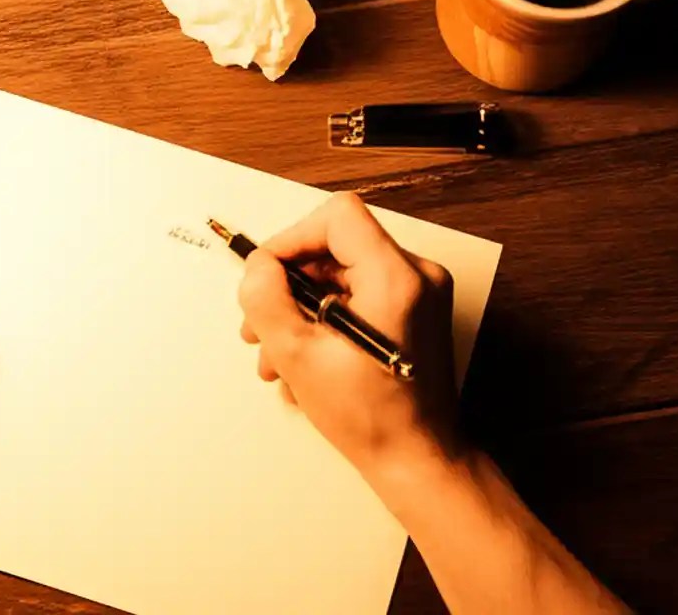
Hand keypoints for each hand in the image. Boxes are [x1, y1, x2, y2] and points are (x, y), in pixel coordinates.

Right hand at [237, 192, 460, 485]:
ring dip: (301, 311)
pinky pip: (358, 297)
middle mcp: (416, 277)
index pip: (337, 217)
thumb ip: (267, 300)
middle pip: (335, 248)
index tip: (267, 274)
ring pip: (342, 277)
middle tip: (259, 325)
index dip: (291, 240)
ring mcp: (420, 296)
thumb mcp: (298, 355)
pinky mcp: (415, 314)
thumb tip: (257, 268)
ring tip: (276, 355)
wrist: (417, 459)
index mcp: (395, 278)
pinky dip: (325, 321)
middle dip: (289, 286)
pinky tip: (305, 362)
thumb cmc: (373, 418)